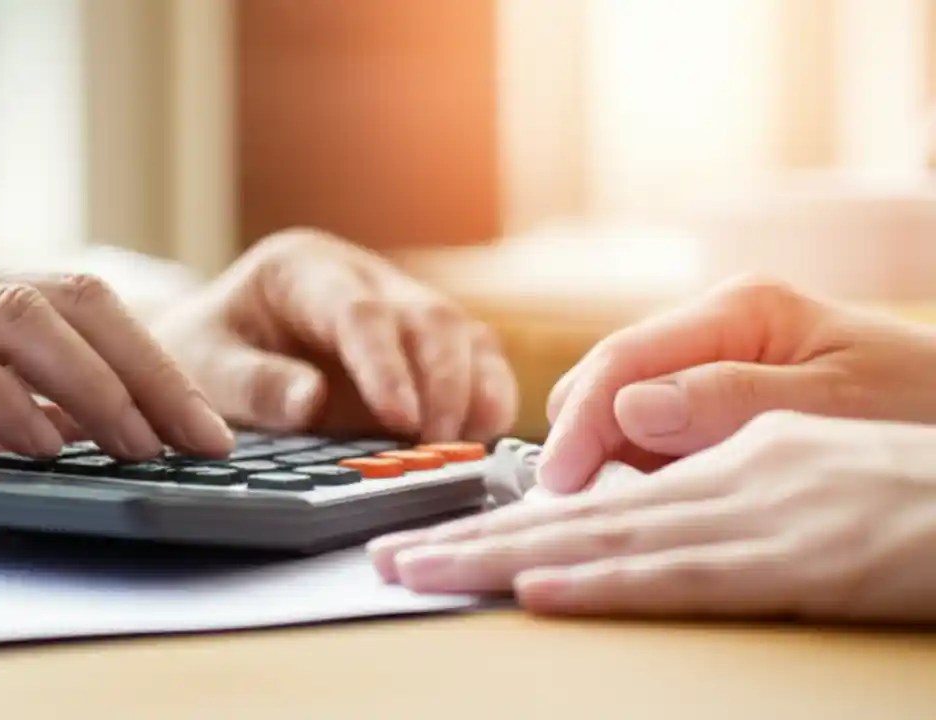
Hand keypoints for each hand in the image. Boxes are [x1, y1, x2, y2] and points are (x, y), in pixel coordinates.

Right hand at [0, 251, 233, 500]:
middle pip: (74, 300)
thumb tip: (98, 431)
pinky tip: (37, 443)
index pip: (87, 307)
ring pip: (20, 318)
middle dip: (150, 372)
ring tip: (138, 446)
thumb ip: (12, 405)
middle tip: (200, 440)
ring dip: (92, 385)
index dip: (157, 363)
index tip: (207, 428)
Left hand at [150, 229, 517, 441]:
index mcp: (303, 268)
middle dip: (442, 381)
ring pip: (463, 334)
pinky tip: (479, 437)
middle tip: (436, 443)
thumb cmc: (205, 352)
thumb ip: (254, 384)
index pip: (357, 310)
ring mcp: (399, 305)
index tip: (399, 417)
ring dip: (474, 390)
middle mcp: (363, 277)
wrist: (214, 348)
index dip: (384, 364)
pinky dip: (486, 397)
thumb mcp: (206, 367)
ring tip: (464, 446)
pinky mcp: (422, 342)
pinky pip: (474, 359)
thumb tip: (312, 402)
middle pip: (427, 316)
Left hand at [369, 412, 935, 621]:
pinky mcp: (799, 563)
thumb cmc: (914, 492)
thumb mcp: (806, 471)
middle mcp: (724, 481)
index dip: (508, 521)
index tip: (439, 541)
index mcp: (724, 464)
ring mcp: (758, 518)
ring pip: (606, 541)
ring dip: (503, 558)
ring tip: (422, 573)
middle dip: (473, 540)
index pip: (596, 500)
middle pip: (575, 517)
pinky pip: (685, 577)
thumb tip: (638, 487)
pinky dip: (606, 584)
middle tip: (389, 559)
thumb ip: (718, 472)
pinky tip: (539, 588)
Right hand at [538, 276, 935, 492]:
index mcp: (741, 309)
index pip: (624, 359)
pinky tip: (653, 504)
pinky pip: (655, 439)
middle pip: (607, 382)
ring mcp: (714, 366)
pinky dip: (643, 472)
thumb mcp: (835, 407)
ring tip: (616, 514)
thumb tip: (629, 408)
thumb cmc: (924, 409)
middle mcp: (716, 329)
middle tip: (583, 509)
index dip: (580, 422)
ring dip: (611, 460)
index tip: (558, 485)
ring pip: (622, 413)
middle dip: (585, 440)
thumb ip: (732, 403)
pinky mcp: (718, 406)